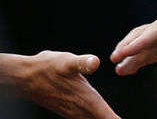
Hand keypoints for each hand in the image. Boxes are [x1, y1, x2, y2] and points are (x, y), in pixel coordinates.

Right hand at [0, 51, 118, 118]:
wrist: (25, 77)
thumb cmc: (48, 68)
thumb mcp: (68, 61)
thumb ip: (83, 63)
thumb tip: (95, 62)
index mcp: (87, 100)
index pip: (107, 117)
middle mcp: (81, 110)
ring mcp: (73, 112)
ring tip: (114, 118)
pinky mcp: (68, 110)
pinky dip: (96, 118)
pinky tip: (99, 115)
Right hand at [111, 0, 156, 75]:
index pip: (155, 31)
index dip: (141, 41)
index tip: (127, 50)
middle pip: (142, 37)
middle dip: (128, 47)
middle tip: (115, 58)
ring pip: (141, 48)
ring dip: (129, 58)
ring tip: (118, 69)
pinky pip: (147, 55)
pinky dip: (136, 62)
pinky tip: (125, 70)